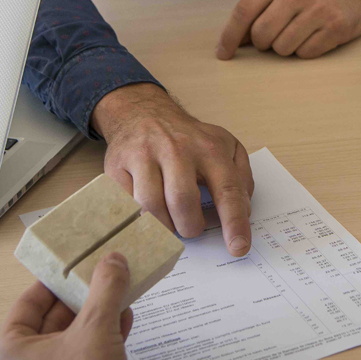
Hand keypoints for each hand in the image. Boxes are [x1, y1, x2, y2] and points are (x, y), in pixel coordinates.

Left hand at [0, 253, 144, 359]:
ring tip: (116, 296)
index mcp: (9, 354)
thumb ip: (104, 288)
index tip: (69, 267)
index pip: (25, 305)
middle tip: (97, 278)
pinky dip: (99, 341)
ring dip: (94, 319)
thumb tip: (113, 260)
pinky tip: (122, 322)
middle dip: (79, 300)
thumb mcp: (96, 326)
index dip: (50, 282)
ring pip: (68, 342)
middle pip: (49, 322)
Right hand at [92, 83, 253, 254]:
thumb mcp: (225, 145)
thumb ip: (241, 178)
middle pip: (183, 201)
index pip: (227, 189)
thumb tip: (243, 212)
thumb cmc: (189, 139)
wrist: (144, 112)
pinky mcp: (117, 165)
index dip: (234, 222)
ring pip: (151, 205)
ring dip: (163, 225)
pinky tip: (146, 211)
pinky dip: (137, 215)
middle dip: (190, 226)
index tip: (239, 247)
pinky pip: (125, 202)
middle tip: (191, 227)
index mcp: (209, 148)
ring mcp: (143, 155)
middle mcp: (176, 149)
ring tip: (170, 221)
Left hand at [215, 0, 360, 59]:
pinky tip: (315, 34)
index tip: (223, 53)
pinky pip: (305, 54)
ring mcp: (319, 10)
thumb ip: (260, 4)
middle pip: (262, 35)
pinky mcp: (336, 28)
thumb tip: (236, 39)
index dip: (230, 36)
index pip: (244, 11)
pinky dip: (305, 50)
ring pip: (282, 49)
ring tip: (299, 30)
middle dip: (263, 42)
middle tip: (274, 34)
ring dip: (285, 47)